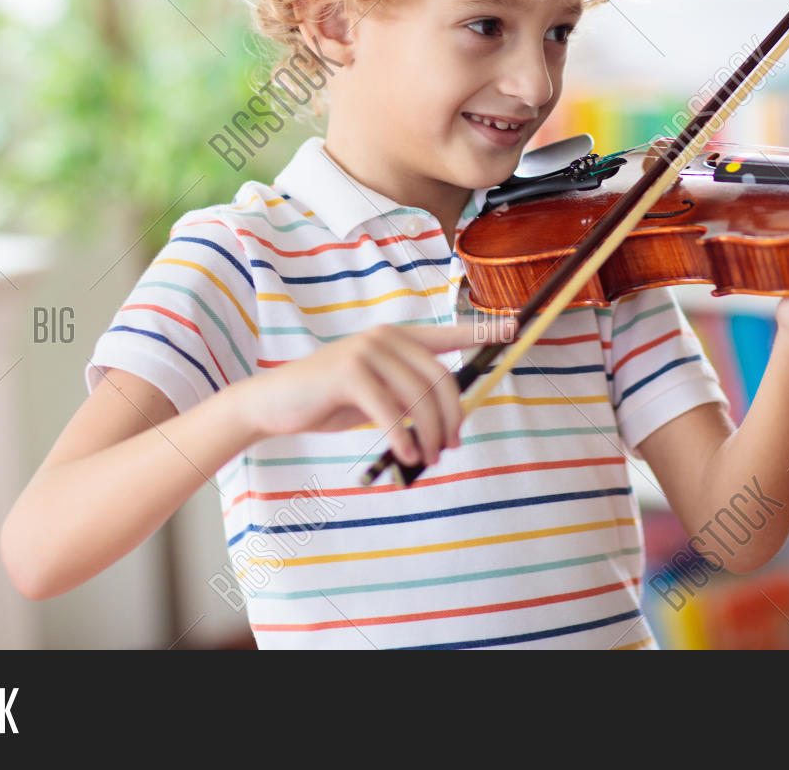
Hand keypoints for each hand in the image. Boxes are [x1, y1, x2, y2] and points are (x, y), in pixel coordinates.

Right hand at [240, 317, 516, 464]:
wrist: (275, 404)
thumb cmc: (329, 401)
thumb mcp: (376, 395)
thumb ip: (409, 396)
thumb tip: (451, 419)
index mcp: (396, 338)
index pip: (448, 334)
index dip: (481, 332)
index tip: (513, 330)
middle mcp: (385, 338)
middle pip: (440, 378)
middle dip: (452, 416)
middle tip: (451, 446)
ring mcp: (366, 352)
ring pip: (418, 397)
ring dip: (430, 434)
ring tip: (428, 458)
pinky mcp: (348, 373)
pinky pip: (390, 410)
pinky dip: (403, 437)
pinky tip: (408, 456)